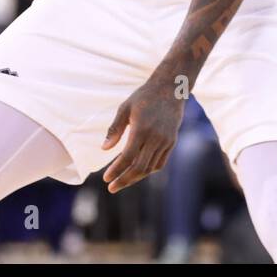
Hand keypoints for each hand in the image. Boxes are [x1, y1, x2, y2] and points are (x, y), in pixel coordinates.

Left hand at [101, 76, 185, 193]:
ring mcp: (166, 141)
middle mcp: (155, 138)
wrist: (171, 89)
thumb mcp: (125, 108)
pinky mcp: (172, 142)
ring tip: (122, 181)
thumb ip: (115, 129)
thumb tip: (104, 149)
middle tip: (112, 188)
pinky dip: (148, 170)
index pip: (127, 157)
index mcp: (141, 129)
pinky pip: (160, 163)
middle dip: (124, 180)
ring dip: (135, 177)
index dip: (116, 170)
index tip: (106, 179)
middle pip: (139, 167)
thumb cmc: (144, 97)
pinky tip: (138, 172)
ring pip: (150, 168)